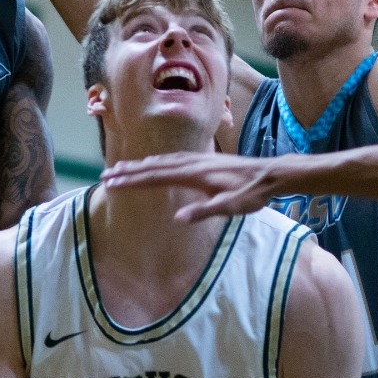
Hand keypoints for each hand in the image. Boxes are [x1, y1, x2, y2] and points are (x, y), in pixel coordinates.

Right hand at [102, 152, 283, 220]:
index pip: (156, 177)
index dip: (132, 180)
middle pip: (154, 166)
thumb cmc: (252, 193)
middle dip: (129, 171)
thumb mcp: (230, 207)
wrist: (271, 174)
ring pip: (163, 160)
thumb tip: (177, 218)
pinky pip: (174, 158)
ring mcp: (199, 159)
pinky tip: (156, 164)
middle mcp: (193, 162)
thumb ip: (203, 211)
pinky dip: (158, 161)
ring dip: (141, 164)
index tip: (113, 183)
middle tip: (106, 175)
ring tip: (122, 167)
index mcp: (194, 174)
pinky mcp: (205, 160)